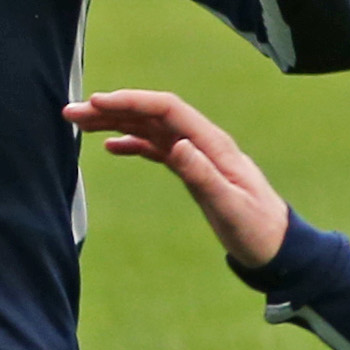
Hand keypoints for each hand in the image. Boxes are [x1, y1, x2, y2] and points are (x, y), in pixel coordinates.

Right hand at [65, 90, 289, 270]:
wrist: (278, 247)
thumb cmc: (257, 230)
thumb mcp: (230, 208)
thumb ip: (204, 176)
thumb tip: (179, 145)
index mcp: (213, 145)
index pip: (168, 110)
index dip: (131, 101)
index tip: (96, 103)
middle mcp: (204, 143)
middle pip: (153, 113)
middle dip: (112, 108)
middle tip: (71, 113)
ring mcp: (198, 155)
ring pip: (151, 128)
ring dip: (116, 122)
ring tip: (79, 124)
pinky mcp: (194, 169)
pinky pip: (158, 148)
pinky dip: (133, 142)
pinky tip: (110, 146)